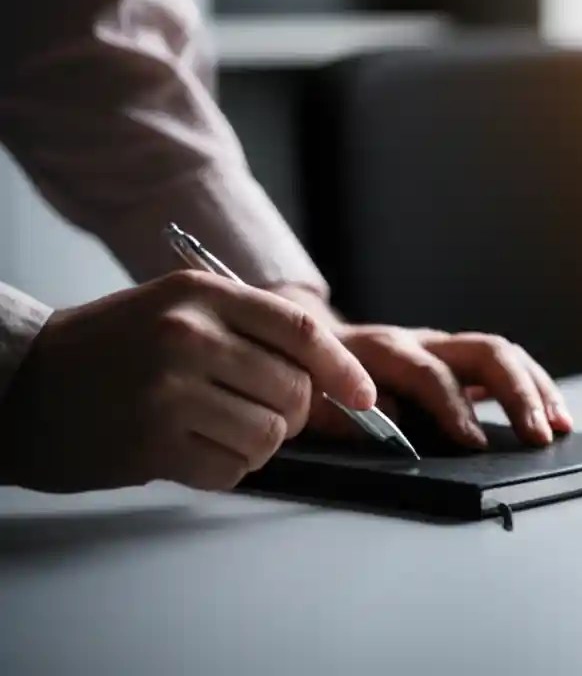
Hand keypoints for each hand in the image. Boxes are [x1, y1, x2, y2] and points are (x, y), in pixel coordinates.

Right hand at [0, 271, 374, 492]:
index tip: (365, 396)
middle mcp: (188, 336)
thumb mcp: (177, 308)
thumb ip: (250, 330)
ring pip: (270, 435)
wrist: (23, 384)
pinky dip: (226, 469)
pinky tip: (191, 450)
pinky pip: (233, 470)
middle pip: (294, 391)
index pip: (301, 333)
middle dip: (291, 414)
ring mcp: (168, 390)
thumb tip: (334, 376)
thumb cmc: (112, 349)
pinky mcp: (152, 442)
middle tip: (257, 412)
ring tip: (218, 431)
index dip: (344, 370)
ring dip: (258, 445)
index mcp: (201, 294)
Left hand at [307, 324, 573, 447]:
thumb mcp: (313, 402)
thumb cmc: (309, 383)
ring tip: (559, 426)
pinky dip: (534, 389)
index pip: (427, 372)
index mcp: (381, 350)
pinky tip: (555, 416)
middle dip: (516, 393)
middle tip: (538, 435)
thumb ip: (347, 417)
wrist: (302, 344)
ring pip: (502, 353)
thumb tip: (392, 430)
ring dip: (536, 390)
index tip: (474, 444)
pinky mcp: (455, 358)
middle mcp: (419, 341)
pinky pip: (505, 364)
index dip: (452, 407)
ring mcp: (442, 346)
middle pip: (482, 351)